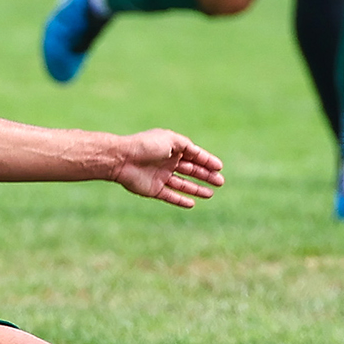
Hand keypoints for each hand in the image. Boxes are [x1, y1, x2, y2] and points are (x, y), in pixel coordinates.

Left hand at [108, 130, 224, 207]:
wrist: (123, 159)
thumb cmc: (147, 146)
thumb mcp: (172, 140)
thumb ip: (187, 147)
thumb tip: (198, 154)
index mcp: (172, 148)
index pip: (194, 155)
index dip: (207, 161)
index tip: (220, 167)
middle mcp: (167, 162)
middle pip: (191, 170)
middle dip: (206, 176)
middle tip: (220, 182)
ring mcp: (160, 176)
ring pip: (182, 184)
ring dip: (197, 189)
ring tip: (211, 193)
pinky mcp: (154, 190)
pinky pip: (170, 196)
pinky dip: (181, 200)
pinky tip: (193, 203)